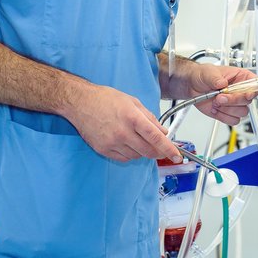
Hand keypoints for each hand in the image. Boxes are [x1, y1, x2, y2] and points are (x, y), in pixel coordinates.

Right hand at [66, 84, 180, 162]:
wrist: (80, 103)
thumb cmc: (105, 99)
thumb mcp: (132, 102)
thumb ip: (150, 118)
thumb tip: (163, 132)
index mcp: (132, 117)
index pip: (155, 138)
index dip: (168, 149)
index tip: (177, 155)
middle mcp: (122, 132)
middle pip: (148, 150)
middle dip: (159, 152)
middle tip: (162, 148)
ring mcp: (112, 143)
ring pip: (137, 156)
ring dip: (143, 151)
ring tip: (137, 137)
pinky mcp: (103, 150)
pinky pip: (124, 158)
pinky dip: (131, 154)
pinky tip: (128, 143)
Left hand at [182, 64, 256, 124]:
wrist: (192, 86)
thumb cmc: (203, 75)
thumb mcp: (208, 72)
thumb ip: (215, 78)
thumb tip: (222, 83)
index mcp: (241, 77)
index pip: (256, 84)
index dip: (254, 90)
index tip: (247, 94)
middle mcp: (241, 91)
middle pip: (248, 101)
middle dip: (233, 100)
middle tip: (220, 96)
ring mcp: (235, 103)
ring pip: (242, 112)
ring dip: (227, 109)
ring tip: (216, 102)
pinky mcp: (228, 113)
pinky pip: (233, 120)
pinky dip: (223, 116)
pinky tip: (215, 108)